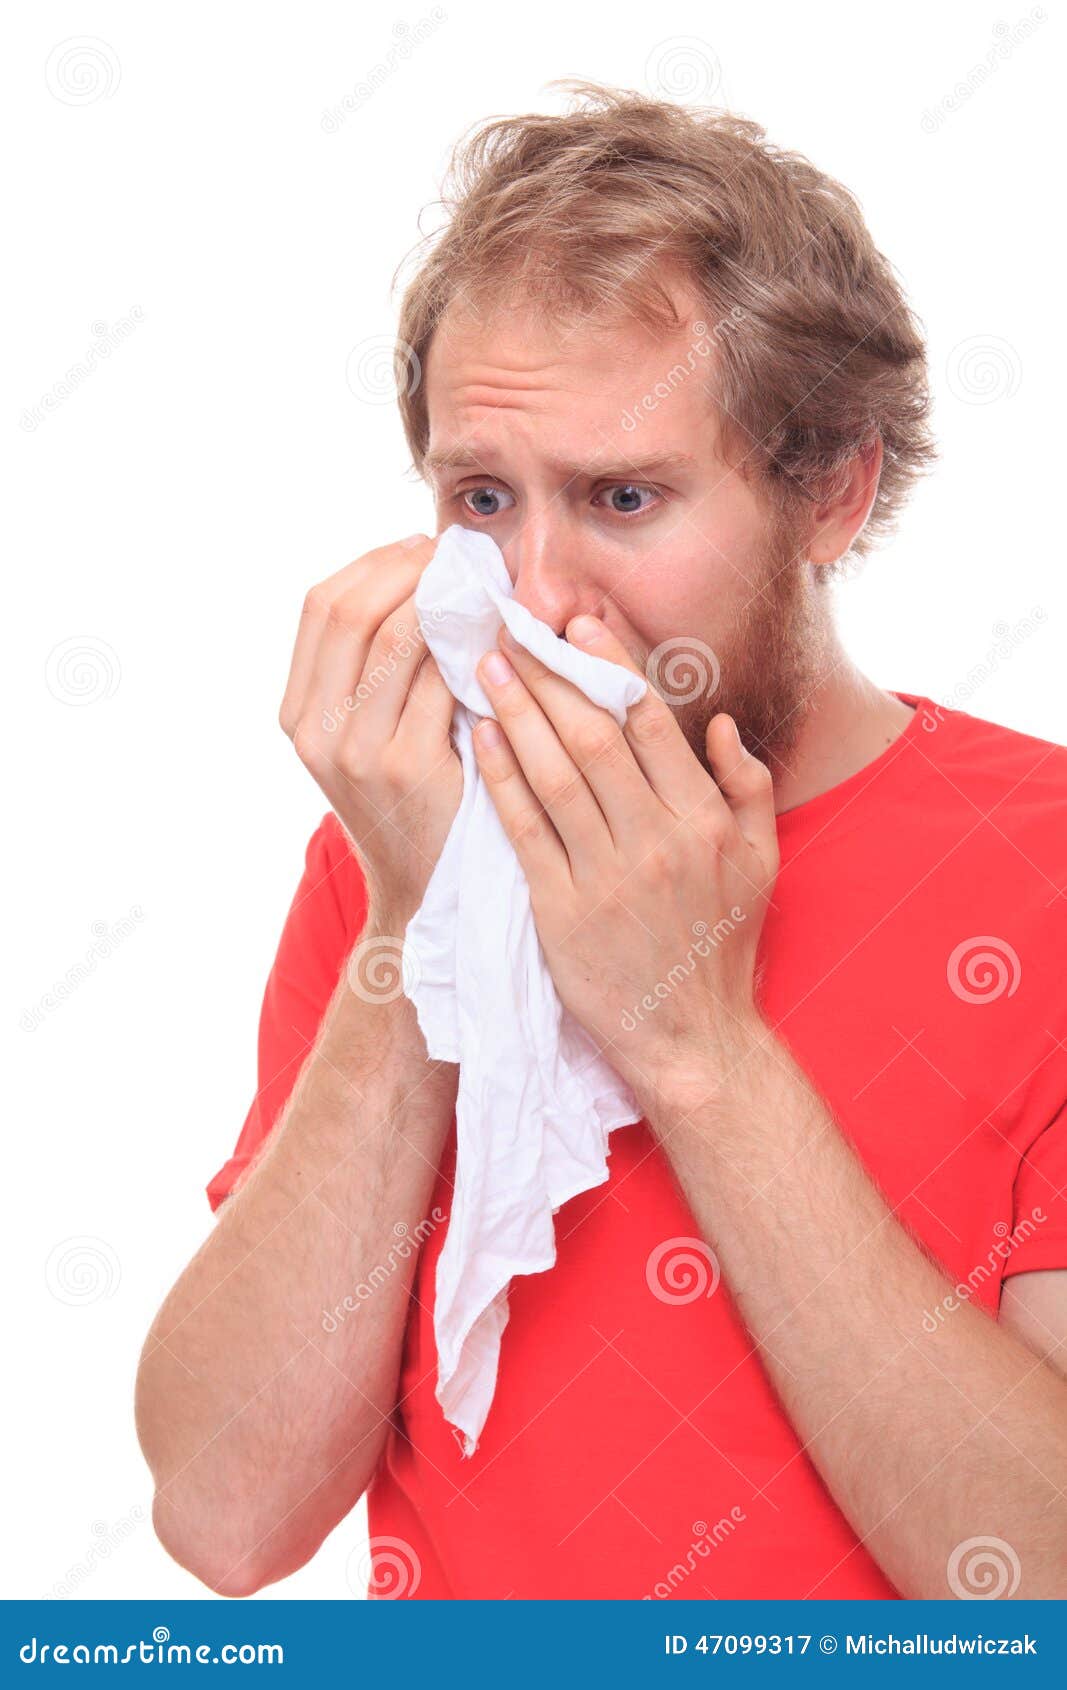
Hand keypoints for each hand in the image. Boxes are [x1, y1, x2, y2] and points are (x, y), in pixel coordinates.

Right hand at [279, 535, 461, 928]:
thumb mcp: (368, 737)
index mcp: (299, 713)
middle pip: (350, 611)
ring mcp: (355, 750)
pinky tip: (497, 636)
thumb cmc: (414, 802)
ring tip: (479, 585)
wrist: (425, 890)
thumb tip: (423, 575)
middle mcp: (315, 730)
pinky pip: (437, 681)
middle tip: (455, 556)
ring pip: (393, 637)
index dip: (371, 564)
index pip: (321, 606)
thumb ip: (376, 672)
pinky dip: (469, 647)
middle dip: (406, 569)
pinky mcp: (405, 767)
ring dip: (441, 599)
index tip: (420, 547)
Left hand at [470, 616, 778, 1113]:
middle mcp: (656, 840)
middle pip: (594, 736)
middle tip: (515, 627)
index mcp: (704, 819)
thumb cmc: (722, 946)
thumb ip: (747, 787)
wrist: (691, 1040)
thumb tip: (718, 722)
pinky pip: (524, 829)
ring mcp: (605, 876)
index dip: (610, 665)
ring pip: (554, 773)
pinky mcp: (559, 911)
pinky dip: (500, 778)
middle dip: (552, 674)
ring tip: (488, 665)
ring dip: (518, 713)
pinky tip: (479, 737)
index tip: (578, 623)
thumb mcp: (760, 864)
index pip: (650, 722)